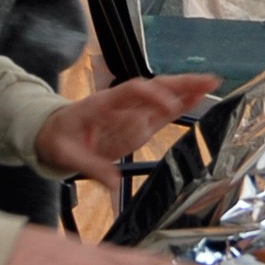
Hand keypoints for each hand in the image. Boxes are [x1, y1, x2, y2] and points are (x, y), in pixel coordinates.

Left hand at [34, 75, 218, 199]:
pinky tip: (199, 97)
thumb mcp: (66, 154)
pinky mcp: (138, 122)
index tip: (168, 104)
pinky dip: (181, 104)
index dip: (151, 96)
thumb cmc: (57, 139)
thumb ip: (90, 166)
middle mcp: (122, 104)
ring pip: (162, 96)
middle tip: (207, 81)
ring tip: (211, 84)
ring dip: (186, 89)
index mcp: (102, 104)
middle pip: (154, 88)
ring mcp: (132, 112)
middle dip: (180, 84)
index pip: (130, 92)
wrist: (53, 134)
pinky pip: (162, 111)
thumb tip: (113, 184)